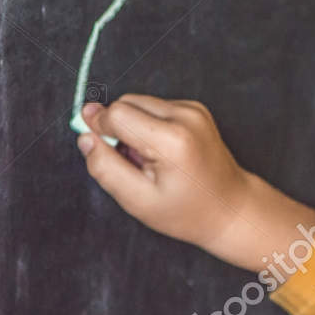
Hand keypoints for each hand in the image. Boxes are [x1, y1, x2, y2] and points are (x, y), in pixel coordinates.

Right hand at [77, 95, 314, 270]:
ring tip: (148, 161)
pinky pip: (155, 107)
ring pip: (139, 103)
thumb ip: (105, 166)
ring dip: (132, 127)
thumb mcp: (137, 200)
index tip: (101, 150)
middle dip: (117, 129)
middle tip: (131, 163)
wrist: (229, 207)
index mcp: (172, 139)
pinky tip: (161, 153)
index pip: (116, 113)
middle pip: (126, 103)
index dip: (99, 130)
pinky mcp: (195, 108)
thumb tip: (85, 136)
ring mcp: (194, 109)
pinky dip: (148, 126)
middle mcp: (186, 116)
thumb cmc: (186, 211)